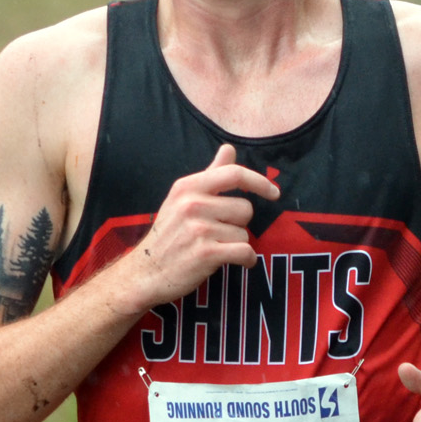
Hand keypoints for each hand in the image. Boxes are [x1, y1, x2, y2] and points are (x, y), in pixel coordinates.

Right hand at [122, 143, 280, 311]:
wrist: (146, 272)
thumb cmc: (170, 234)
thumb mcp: (182, 198)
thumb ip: (210, 174)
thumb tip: (229, 149)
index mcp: (187, 187)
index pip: (234, 174)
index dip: (259, 182)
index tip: (274, 192)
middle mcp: (192, 204)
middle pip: (245, 209)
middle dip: (239, 223)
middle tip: (218, 233)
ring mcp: (198, 229)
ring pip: (244, 233)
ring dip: (236, 244)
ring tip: (214, 248)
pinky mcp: (206, 253)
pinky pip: (245, 251)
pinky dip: (246, 259)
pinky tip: (236, 261)